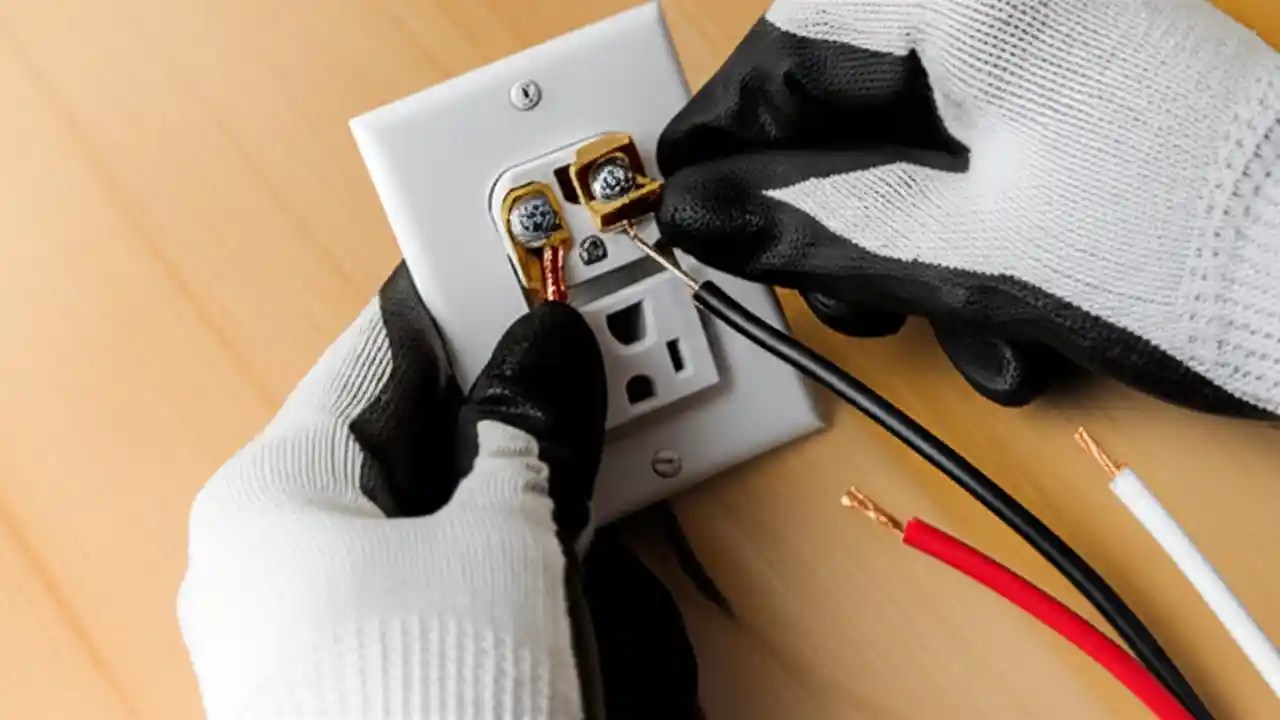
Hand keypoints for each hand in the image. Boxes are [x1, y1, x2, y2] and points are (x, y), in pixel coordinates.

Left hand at [179, 265, 699, 718]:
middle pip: (393, 435)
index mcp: (264, 496)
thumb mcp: (499, 538)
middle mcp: (260, 557)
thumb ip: (524, 431)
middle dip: (489, 404)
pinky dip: (478, 546)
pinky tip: (538, 538)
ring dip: (496, 479)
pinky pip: (414, 572)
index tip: (520, 279)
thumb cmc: (426, 706)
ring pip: (413, 508)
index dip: (458, 310)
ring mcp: (297, 623)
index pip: (371, 355)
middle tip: (570, 367)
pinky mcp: (343, 671)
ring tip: (572, 446)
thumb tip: (547, 355)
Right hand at [657, 0, 1279, 415]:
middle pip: (851, 91)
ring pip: (914, 131)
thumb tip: (707, 210)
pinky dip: (964, 227)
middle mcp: (1020, 4)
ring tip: (916, 317)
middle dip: (823, 200)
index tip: (694, 196)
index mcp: (977, 3)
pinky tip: (991, 315)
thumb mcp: (956, 251)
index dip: (727, 133)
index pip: (790, 42)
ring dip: (896, 233)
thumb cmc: (1190, 263)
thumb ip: (809, 222)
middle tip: (813, 279)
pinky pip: (982, 149)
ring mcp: (1063, 47)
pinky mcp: (1090, 96)